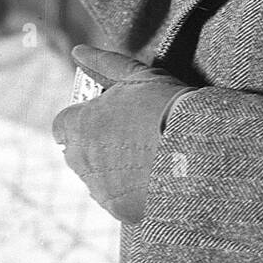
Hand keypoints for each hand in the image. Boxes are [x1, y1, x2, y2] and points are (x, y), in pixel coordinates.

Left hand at [51, 46, 193, 224]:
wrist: (199, 147)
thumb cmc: (167, 105)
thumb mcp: (137, 76)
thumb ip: (103, 63)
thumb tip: (78, 51)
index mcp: (80, 124)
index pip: (63, 126)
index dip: (83, 122)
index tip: (106, 119)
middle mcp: (82, 159)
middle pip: (77, 154)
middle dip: (95, 147)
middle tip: (130, 138)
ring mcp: (100, 188)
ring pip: (96, 180)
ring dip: (112, 171)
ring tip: (146, 157)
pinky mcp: (120, 210)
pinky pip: (117, 201)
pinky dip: (130, 193)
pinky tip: (154, 178)